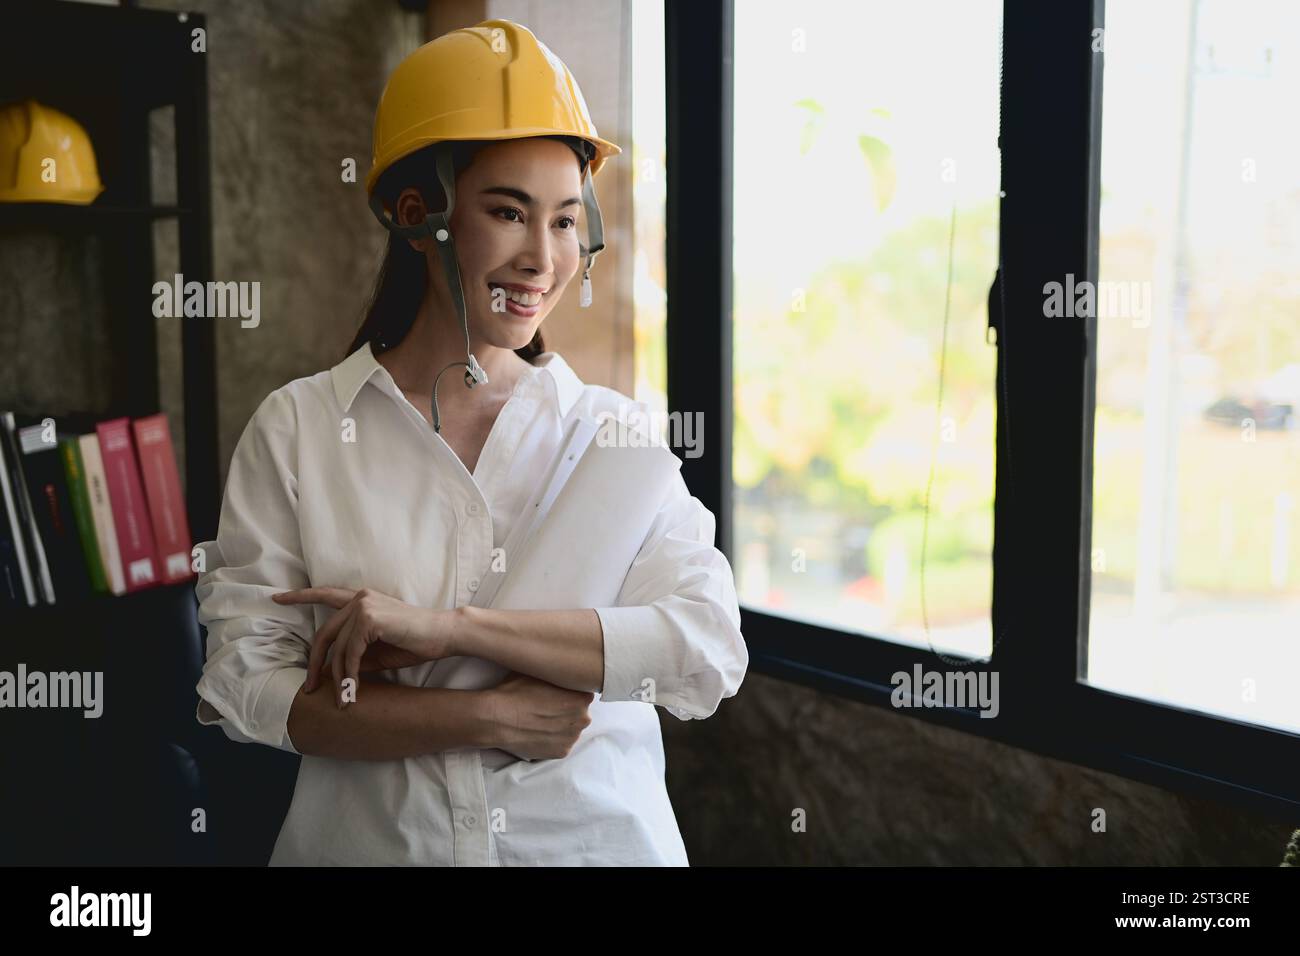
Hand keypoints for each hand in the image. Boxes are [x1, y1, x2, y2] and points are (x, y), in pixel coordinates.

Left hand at [272, 586, 457, 707]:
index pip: (325, 595)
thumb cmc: (416, 642)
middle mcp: (359, 597)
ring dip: (338, 677)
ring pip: (337, 648)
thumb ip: (355, 653)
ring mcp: (363, 606)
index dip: (300, 596)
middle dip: (314, 664)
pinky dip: (349, 674)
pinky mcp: (370, 619)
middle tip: (310, 688)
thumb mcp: (378, 650)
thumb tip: (332, 670)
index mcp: (362, 600)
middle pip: (324, 634)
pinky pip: (350, 653)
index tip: (277, 598)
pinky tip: (352, 690)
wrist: (444, 635)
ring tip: (341, 699)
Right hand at [486, 671, 593, 760]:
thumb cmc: (516, 692)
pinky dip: (553, 739)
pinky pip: (561, 743)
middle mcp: (582, 719)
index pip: (584, 693)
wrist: (496, 719)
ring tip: (540, 720)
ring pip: (571, 729)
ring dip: (561, 725)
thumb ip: (557, 675)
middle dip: (568, 710)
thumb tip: (561, 671)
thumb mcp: (539, 672)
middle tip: (547, 707)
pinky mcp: (561, 753)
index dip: (570, 692)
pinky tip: (538, 732)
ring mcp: (572, 738)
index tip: (558, 693)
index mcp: (581, 697)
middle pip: (579, 712)